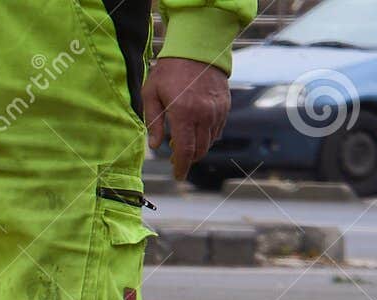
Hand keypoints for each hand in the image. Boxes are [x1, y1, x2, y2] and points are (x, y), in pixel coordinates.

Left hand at [142, 57, 230, 178]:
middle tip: (175, 158)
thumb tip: (155, 146)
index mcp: (184, 113)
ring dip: (197, 147)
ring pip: (209, 142)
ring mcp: (217, 111)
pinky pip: (217, 129)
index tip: (177, 176)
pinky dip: (207, 135)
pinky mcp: (225, 106)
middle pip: (199, 150)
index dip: (181, 167)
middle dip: (187, 159)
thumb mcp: (151, 94)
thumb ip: (153, 122)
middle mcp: (204, 115)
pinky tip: (195, 129)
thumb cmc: (169, 70)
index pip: (185, 150)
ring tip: (183, 140)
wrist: (197, 48)